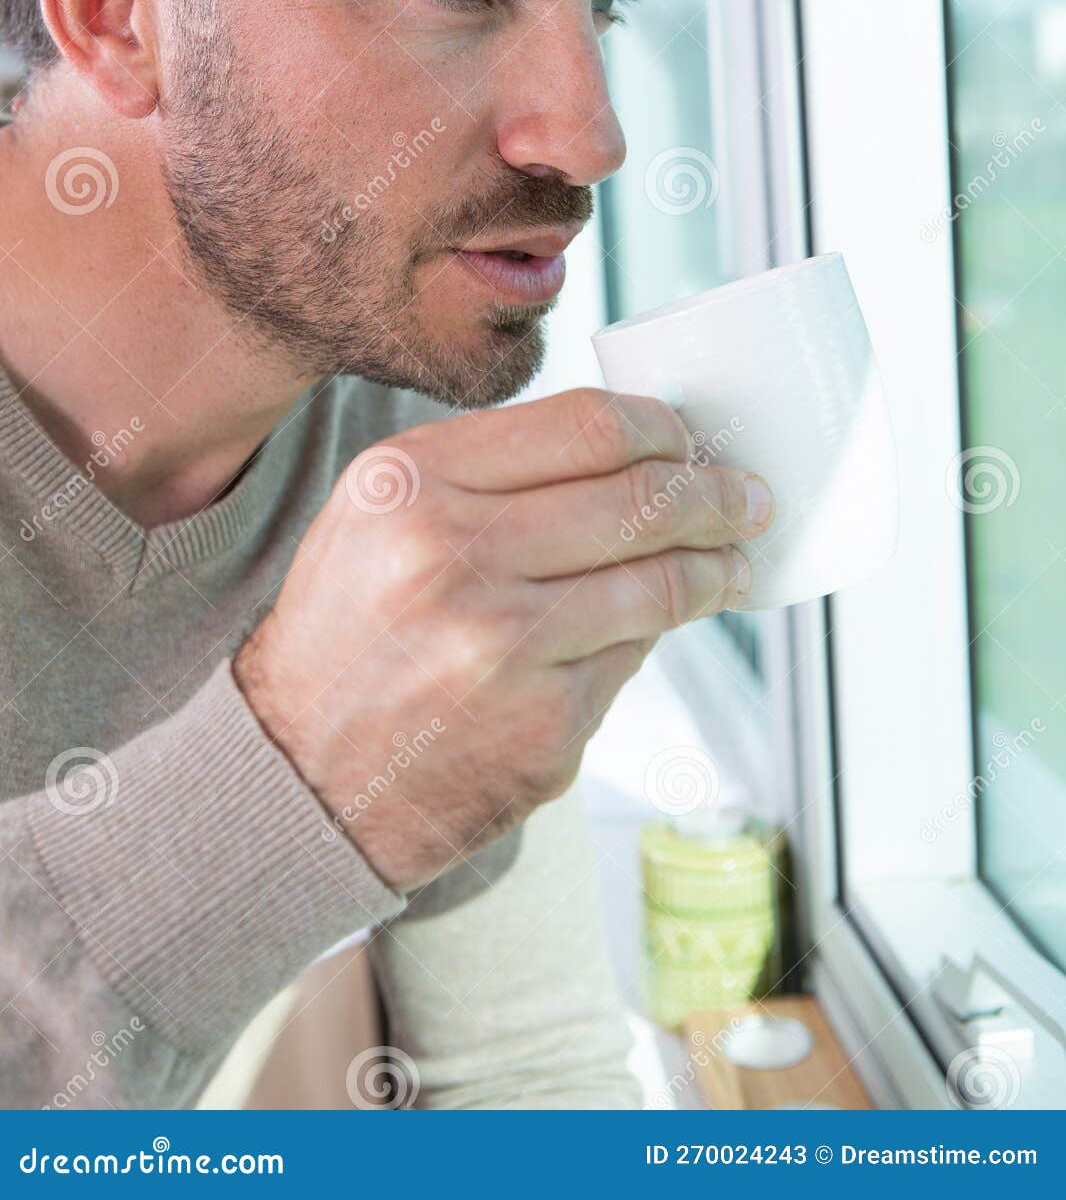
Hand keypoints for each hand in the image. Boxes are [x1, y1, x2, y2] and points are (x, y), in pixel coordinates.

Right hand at [233, 388, 773, 890]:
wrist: (297, 780)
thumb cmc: (347, 633)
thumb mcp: (378, 517)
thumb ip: (486, 472)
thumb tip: (627, 450)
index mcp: (411, 483)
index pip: (586, 426)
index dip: (661, 427)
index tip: (689, 438)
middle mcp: (454, 556)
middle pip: (638, 499)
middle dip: (715, 493)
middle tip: (747, 496)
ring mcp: (504, 649)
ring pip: (658, 583)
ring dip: (717, 568)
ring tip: (736, 562)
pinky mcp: (545, 728)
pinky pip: (633, 661)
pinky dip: (656, 638)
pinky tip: (665, 627)